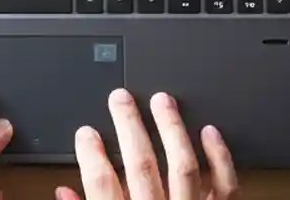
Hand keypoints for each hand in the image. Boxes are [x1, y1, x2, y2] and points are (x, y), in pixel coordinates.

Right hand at [55, 89, 237, 199]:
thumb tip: (64, 195)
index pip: (103, 184)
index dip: (92, 154)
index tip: (85, 132)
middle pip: (142, 164)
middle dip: (129, 126)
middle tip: (120, 99)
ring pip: (184, 166)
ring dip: (172, 129)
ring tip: (162, 100)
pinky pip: (225, 186)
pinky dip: (220, 157)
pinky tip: (210, 131)